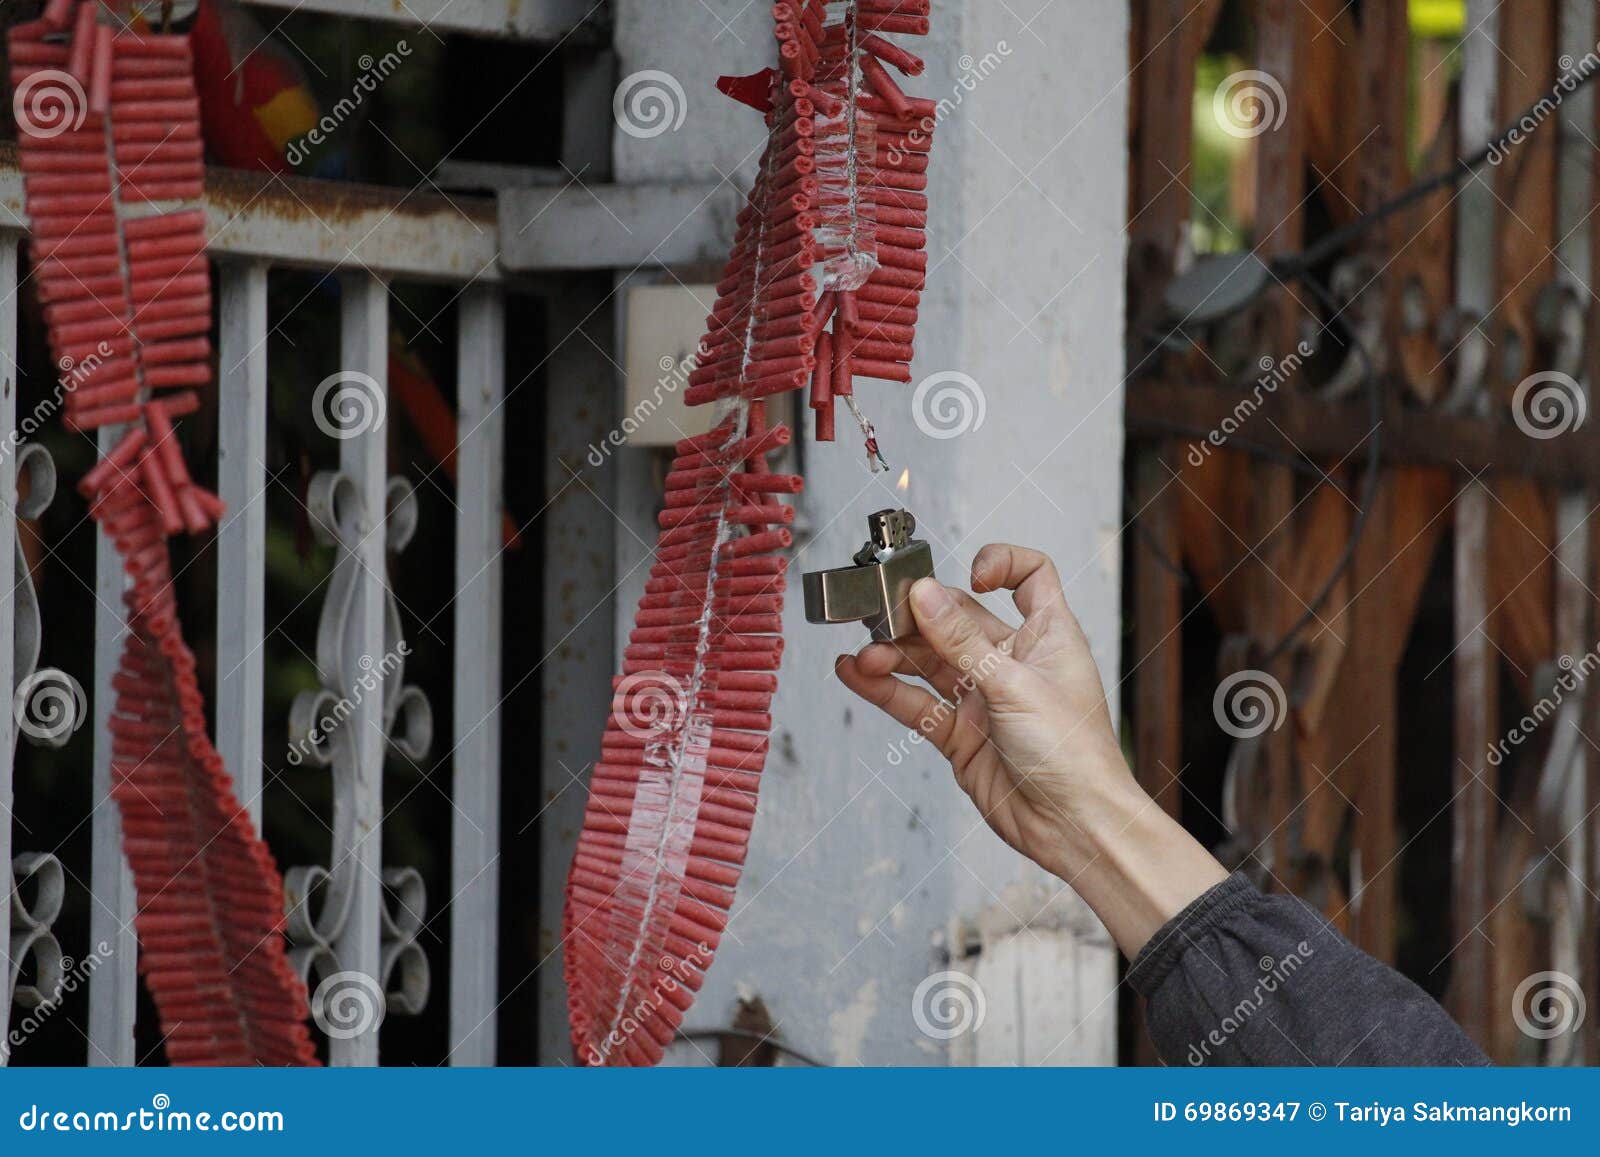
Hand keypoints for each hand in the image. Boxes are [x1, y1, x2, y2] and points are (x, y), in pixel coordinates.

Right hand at [835, 544, 1130, 873]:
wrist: (1074, 827)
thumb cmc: (1075, 756)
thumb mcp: (1014, 685)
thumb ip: (961, 641)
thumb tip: (925, 595)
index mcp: (1046, 636)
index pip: (1030, 578)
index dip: (1001, 564)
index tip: (968, 574)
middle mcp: (1012, 661)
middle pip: (956, 619)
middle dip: (916, 614)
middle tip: (880, 613)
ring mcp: (983, 697)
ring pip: (928, 661)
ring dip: (893, 653)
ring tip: (864, 654)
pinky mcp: (959, 733)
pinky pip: (915, 703)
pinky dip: (884, 689)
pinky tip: (855, 675)